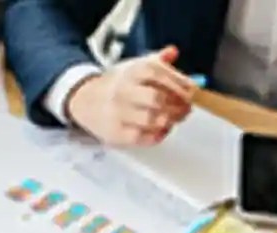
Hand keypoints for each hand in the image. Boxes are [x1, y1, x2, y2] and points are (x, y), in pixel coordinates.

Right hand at [66, 46, 195, 145]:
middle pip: (158, 99)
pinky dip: (157, 135)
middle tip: (186, 109)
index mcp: (133, 71)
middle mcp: (124, 90)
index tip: (192, 92)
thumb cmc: (117, 85)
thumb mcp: (135, 66)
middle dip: (178, 106)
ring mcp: (119, 113)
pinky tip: (162, 130)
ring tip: (174, 119)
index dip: (182, 85)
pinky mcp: (115, 132)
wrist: (84, 100)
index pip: (161, 75)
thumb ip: (157, 60)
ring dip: (169, 121)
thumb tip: (173, 51)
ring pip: (151, 120)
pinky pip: (141, 137)